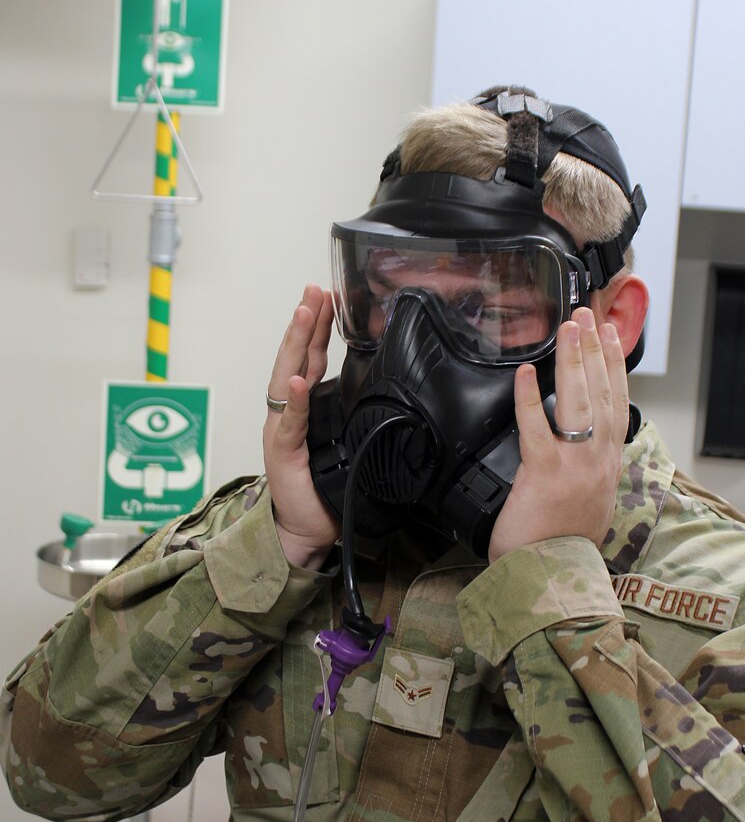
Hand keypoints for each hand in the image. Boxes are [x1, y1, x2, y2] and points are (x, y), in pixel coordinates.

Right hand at [263, 284, 340, 569]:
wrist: (306, 530)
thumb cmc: (324, 489)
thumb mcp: (348, 443)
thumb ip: (356, 415)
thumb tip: (386, 388)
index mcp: (305, 407)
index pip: (312, 357)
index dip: (319, 327)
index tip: (328, 296)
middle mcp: (288, 411)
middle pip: (295, 357)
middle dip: (305, 322)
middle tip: (313, 291)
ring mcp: (281, 429)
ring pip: (286, 378)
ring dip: (295, 345)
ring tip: (303, 316)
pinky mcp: (282, 453)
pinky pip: (289, 423)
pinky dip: (292, 400)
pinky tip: (296, 380)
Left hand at [487, 308, 628, 562]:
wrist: (553, 580)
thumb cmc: (563, 547)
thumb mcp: (592, 506)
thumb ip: (591, 473)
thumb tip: (587, 451)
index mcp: (609, 466)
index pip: (618, 404)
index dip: (615, 366)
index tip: (610, 336)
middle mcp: (598, 461)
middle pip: (602, 393)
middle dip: (595, 349)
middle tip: (587, 316)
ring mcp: (574, 465)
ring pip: (579, 402)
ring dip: (574, 360)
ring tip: (569, 328)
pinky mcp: (545, 473)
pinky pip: (536, 427)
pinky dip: (532, 398)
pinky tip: (527, 373)